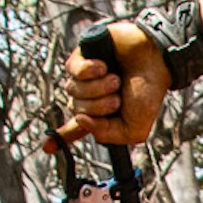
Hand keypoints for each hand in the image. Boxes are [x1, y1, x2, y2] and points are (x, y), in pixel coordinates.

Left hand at [62, 20, 169, 146]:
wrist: (155, 59)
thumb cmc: (148, 91)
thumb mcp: (134, 129)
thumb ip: (106, 134)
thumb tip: (79, 119)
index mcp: (102, 114)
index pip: (77, 128)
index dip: (62, 138)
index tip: (46, 148)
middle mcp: (90, 95)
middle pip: (76, 110)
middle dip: (98, 107)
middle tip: (117, 99)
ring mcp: (84, 75)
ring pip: (73, 91)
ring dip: (97, 88)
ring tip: (116, 80)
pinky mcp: (82, 55)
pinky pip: (73, 70)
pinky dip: (90, 71)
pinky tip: (104, 67)